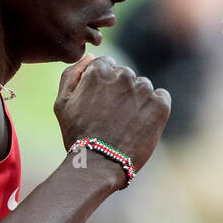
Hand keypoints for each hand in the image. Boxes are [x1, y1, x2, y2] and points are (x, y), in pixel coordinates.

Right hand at [54, 54, 170, 175]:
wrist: (99, 165)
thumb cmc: (77, 135)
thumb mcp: (62, 104)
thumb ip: (71, 74)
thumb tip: (90, 57)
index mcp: (99, 71)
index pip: (106, 66)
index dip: (102, 87)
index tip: (99, 105)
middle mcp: (123, 75)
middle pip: (125, 76)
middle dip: (120, 92)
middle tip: (111, 118)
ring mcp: (143, 89)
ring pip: (142, 87)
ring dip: (136, 100)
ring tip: (125, 124)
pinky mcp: (160, 104)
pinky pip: (161, 97)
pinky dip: (153, 108)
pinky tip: (140, 124)